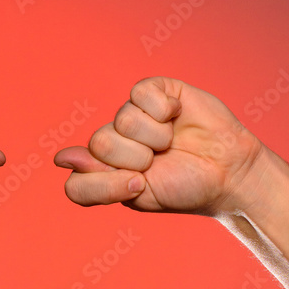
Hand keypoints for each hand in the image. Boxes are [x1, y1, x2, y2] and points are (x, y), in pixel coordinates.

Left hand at [54, 77, 272, 215]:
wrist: (228, 173)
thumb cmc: (186, 189)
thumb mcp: (139, 197)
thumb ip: (96, 183)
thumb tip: (61, 158)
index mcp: (107, 172)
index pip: (77, 179)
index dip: (104, 184)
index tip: (138, 186)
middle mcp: (115, 140)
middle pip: (100, 143)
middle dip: (135, 158)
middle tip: (160, 162)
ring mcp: (134, 115)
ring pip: (122, 118)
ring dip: (155, 136)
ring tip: (172, 142)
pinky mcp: (155, 92)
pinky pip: (140, 94)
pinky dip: (163, 110)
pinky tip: (177, 117)